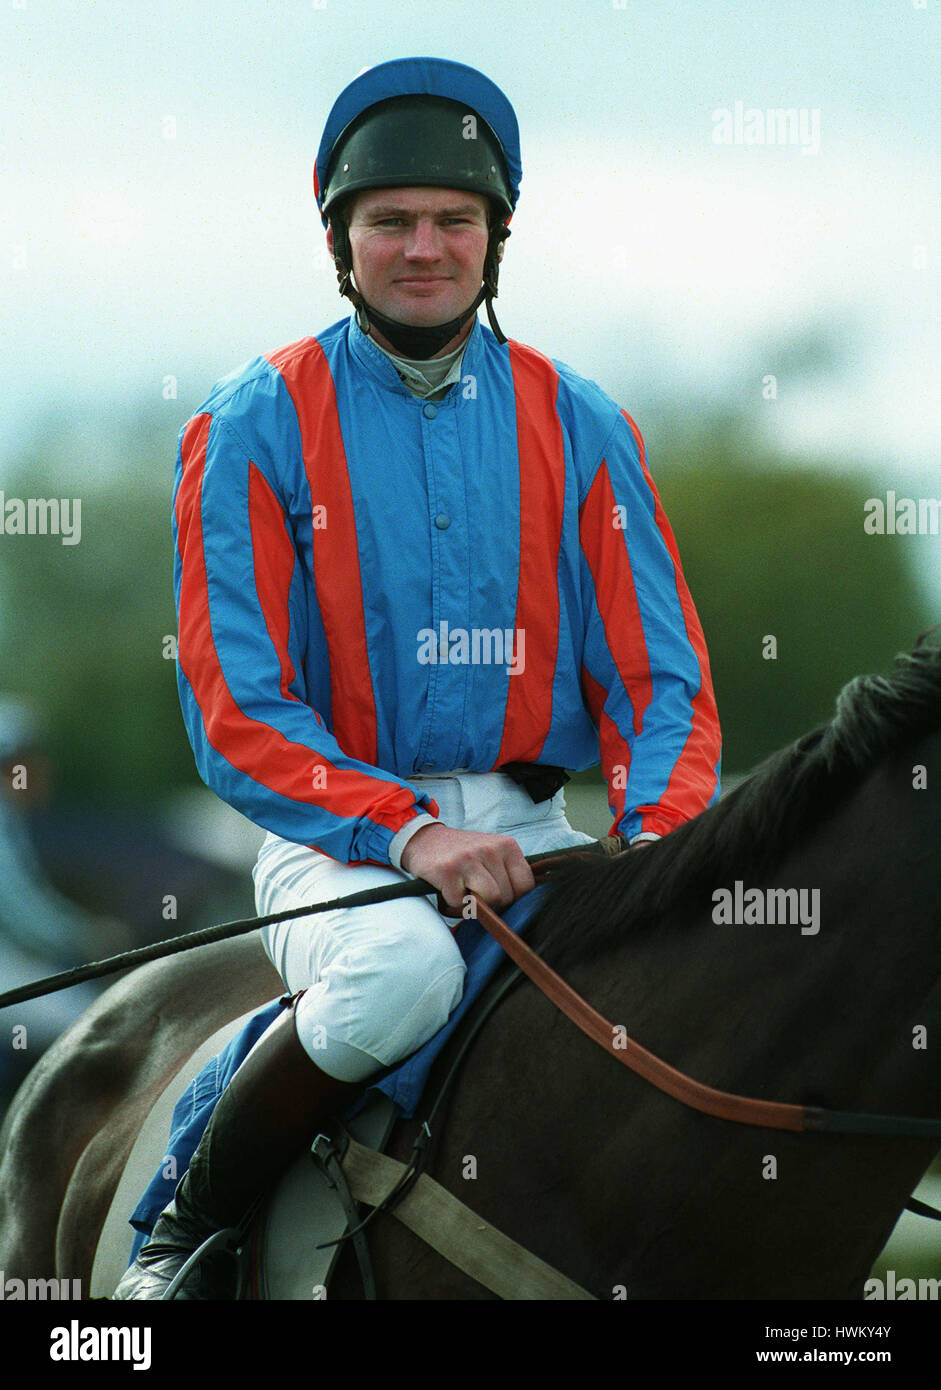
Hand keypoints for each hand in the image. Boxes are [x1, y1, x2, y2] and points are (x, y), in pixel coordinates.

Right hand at [400, 823, 534, 913]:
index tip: (500, 897)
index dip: (513, 898)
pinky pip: (461, 904)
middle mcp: (490, 850)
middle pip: (506, 897)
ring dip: (474, 906)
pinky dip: (453, 905)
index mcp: (506, 846)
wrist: (425, 840)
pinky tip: (447, 891)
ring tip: (463, 894)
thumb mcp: (492, 853)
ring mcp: (469, 860)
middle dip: (491, 904)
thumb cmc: (463, 854)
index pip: (526, 885)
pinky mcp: (448, 872)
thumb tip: (521, 906)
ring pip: (488, 902)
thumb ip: (508, 873)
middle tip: (475, 893)